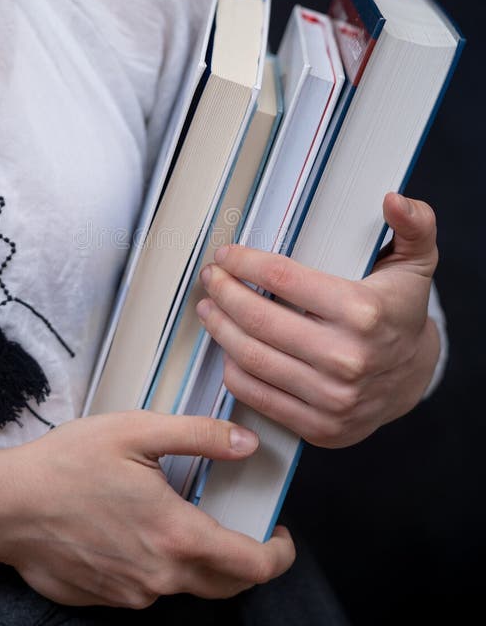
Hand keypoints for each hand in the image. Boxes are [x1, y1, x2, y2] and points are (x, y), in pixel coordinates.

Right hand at [0, 411, 294, 607]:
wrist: (5, 507)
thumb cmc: (68, 464)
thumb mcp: (138, 432)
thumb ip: (200, 437)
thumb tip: (248, 445)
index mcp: (177, 535)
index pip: (254, 566)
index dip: (279, 553)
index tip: (281, 534)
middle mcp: (161, 576)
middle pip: (229, 584)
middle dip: (248, 560)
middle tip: (244, 526)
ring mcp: (133, 593)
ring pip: (189, 586)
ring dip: (201, 559)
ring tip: (184, 516)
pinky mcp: (109, 599)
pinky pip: (152, 588)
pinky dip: (162, 565)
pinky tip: (140, 529)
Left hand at [195, 192, 440, 447]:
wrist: (413, 377)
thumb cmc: (401, 311)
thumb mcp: (415, 262)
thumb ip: (413, 224)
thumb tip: (393, 199)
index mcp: (364, 312)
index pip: (282, 279)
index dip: (245, 262)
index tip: (226, 255)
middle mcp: (347, 359)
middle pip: (259, 320)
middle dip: (223, 293)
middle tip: (210, 279)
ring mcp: (333, 398)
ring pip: (253, 358)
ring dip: (220, 329)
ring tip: (209, 309)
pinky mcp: (320, 426)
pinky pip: (258, 396)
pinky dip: (234, 371)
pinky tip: (228, 348)